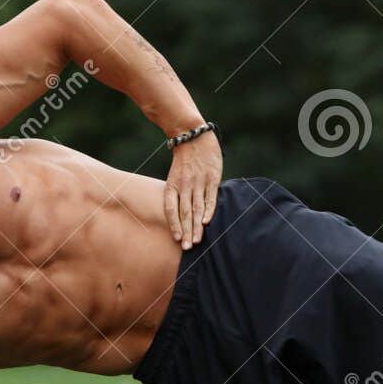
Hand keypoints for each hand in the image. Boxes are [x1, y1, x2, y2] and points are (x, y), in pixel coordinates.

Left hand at [164, 131, 221, 248]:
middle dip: (185, 232)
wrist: (193, 135)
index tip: (176, 239)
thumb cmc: (184, 159)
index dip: (173, 224)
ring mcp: (198, 182)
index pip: (171, 209)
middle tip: (186, 248)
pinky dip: (208, 210)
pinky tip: (207, 222)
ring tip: (196, 241)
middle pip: (184, 213)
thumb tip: (180, 215)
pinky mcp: (211, 178)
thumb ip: (177, 193)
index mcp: (172, 185)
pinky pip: (210, 197)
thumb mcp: (175, 176)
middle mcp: (184, 185)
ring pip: (196, 208)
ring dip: (196, 226)